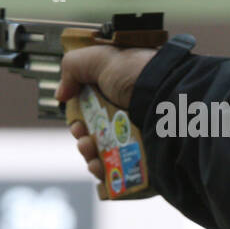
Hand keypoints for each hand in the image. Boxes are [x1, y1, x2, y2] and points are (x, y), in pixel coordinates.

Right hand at [57, 45, 156, 181]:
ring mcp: (136, 138)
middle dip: (80, 134)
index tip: (75, 117)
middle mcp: (128, 114)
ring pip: (103, 153)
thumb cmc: (138, 73)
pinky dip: (102, 170)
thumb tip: (61, 93)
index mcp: (118, 91)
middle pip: (94, 132)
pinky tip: (98, 164)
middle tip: (81, 132)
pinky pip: (117, 170)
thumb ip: (72, 69)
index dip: (78, 115)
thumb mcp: (98, 58)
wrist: (168, 96)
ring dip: (87, 152)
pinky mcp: (142, 159)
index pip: (92, 108)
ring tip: (88, 147)